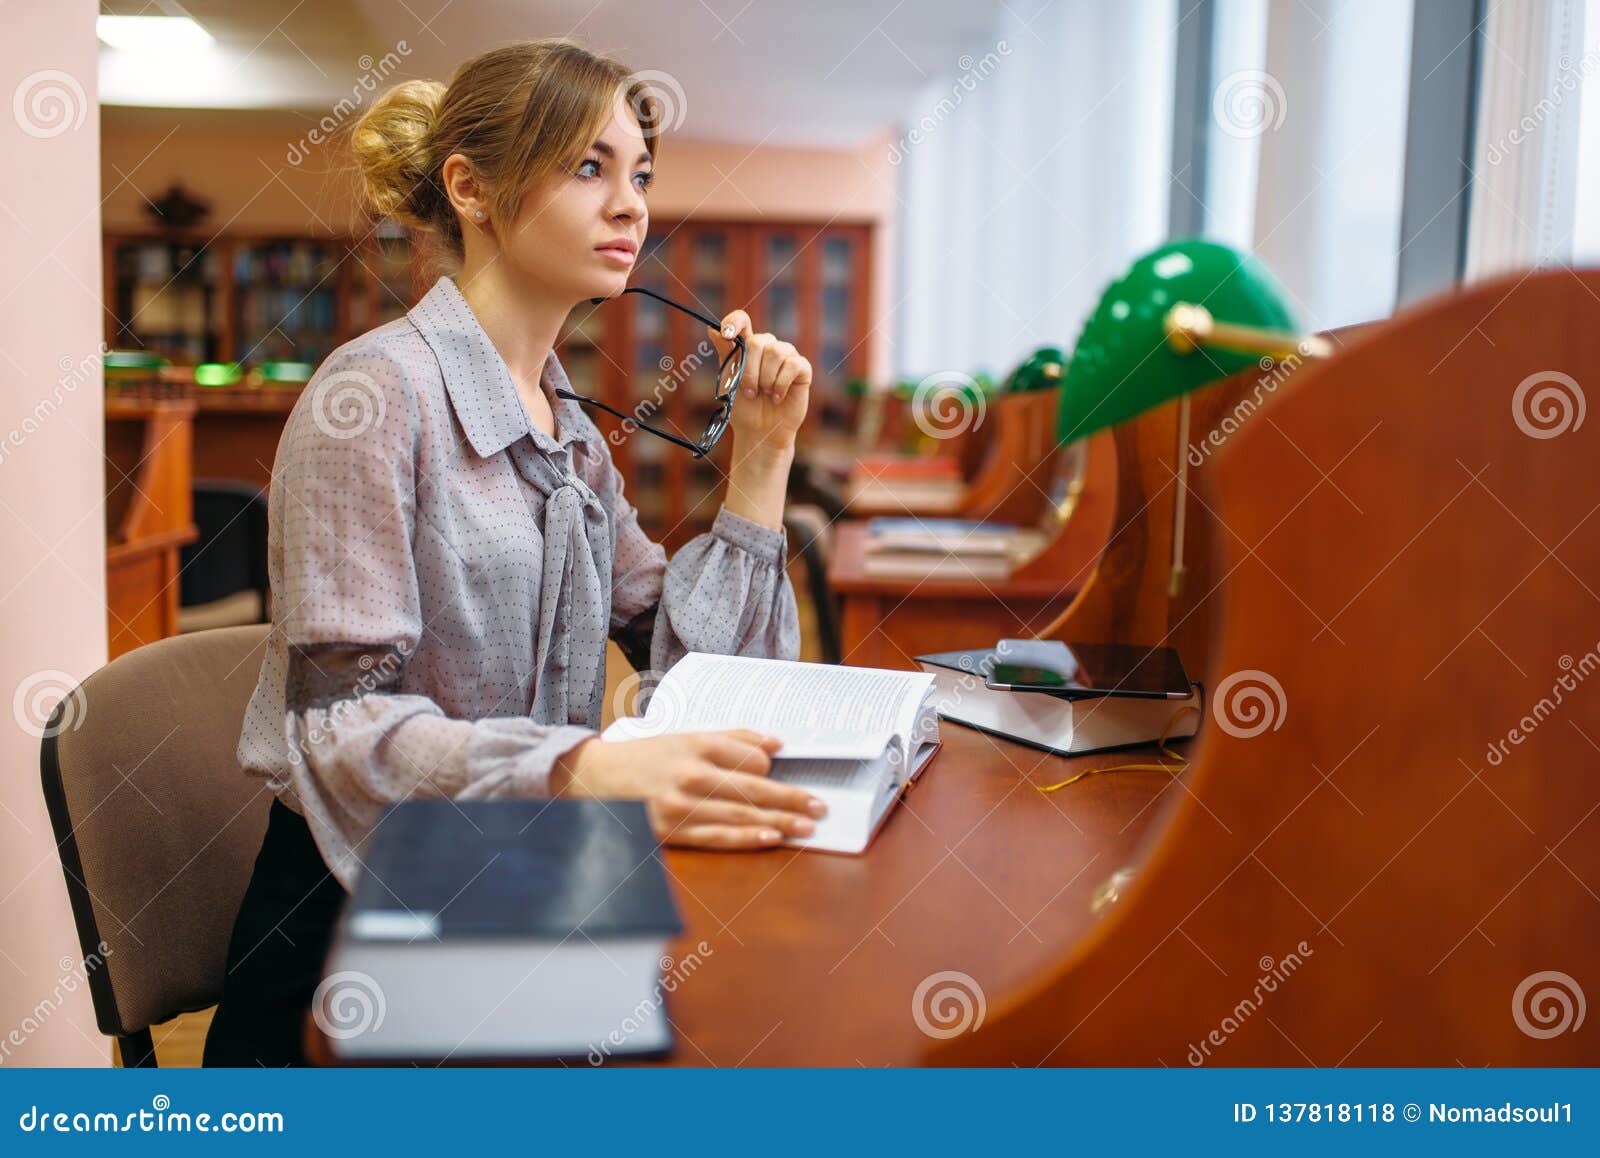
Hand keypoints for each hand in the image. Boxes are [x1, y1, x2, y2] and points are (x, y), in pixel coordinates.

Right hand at [549, 729, 827, 849]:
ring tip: (807, 827)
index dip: (771, 765)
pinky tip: (772, 839)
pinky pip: (718, 838)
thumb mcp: (687, 736)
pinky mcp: (671, 832)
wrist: (596, 779)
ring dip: (779, 822)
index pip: (750, 756)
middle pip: (752, 788)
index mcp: (696, 744)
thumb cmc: (648, 757)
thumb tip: (777, 743)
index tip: (787, 770)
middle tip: (820, 806)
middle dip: (790, 798)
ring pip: (740, 816)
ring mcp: (680, 806)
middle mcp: (690, 774)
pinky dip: (748, 839)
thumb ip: (733, 738)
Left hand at [710, 310, 810, 453]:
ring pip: (776, 352)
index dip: (734, 322)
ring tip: (765, 394)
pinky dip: (781, 384)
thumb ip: (724, 353)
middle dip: (750, 370)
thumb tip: (712, 329)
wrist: (759, 431)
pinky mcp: (802, 368)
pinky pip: (792, 365)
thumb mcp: (728, 379)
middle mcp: (768, 346)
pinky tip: (777, 397)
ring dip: (766, 379)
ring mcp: (786, 356)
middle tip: (750, 392)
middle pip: (758, 341)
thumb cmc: (742, 406)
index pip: (742, 320)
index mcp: (747, 346)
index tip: (727, 334)